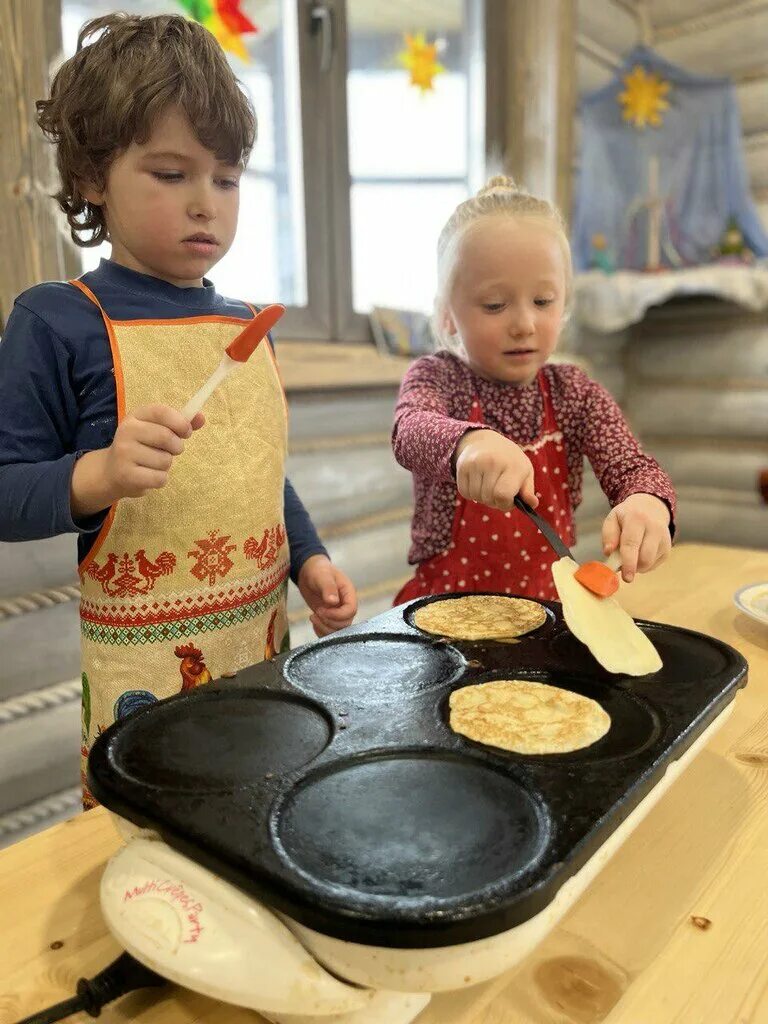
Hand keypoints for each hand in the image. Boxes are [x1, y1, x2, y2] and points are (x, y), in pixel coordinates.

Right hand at [70, 404, 203, 516]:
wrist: (111, 471)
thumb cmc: (142, 447)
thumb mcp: (157, 430)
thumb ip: (180, 423)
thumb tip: (201, 417)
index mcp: (136, 416)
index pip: (161, 411)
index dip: (180, 422)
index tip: (187, 432)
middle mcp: (126, 431)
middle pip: (166, 437)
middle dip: (176, 447)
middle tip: (170, 451)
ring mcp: (124, 453)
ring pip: (165, 460)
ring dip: (166, 465)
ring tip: (152, 464)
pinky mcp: (126, 475)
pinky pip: (159, 478)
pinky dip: (160, 480)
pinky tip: (148, 476)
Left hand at [298, 555, 357, 636]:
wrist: (309, 573)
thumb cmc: (318, 571)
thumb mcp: (322, 576)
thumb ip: (328, 587)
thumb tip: (333, 602)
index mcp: (349, 593)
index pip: (351, 610)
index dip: (337, 615)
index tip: (322, 610)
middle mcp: (346, 605)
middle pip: (345, 623)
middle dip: (329, 622)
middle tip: (316, 613)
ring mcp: (338, 613)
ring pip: (338, 630)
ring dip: (324, 628)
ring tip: (313, 616)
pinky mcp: (329, 618)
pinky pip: (329, 632)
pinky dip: (320, 631)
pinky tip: (313, 621)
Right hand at [454, 429, 537, 509]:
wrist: (487, 441)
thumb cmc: (510, 461)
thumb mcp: (524, 471)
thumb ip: (528, 490)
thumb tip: (532, 504)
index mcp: (513, 465)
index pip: (503, 495)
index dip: (505, 504)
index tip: (508, 500)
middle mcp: (492, 462)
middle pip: (488, 498)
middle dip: (494, 502)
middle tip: (498, 493)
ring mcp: (475, 463)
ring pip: (476, 496)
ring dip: (482, 498)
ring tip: (488, 487)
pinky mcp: (462, 466)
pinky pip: (464, 492)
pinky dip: (471, 494)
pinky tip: (478, 484)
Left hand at [602, 493, 671, 582]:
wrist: (650, 508)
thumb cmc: (627, 516)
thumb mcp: (612, 518)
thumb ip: (608, 535)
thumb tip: (608, 552)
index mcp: (637, 519)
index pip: (632, 543)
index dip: (628, 562)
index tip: (626, 577)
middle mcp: (654, 527)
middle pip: (645, 556)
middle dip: (633, 568)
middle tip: (622, 569)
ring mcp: (664, 538)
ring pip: (650, 562)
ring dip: (637, 566)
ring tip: (629, 555)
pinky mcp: (667, 548)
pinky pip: (654, 564)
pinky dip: (643, 565)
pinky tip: (639, 553)